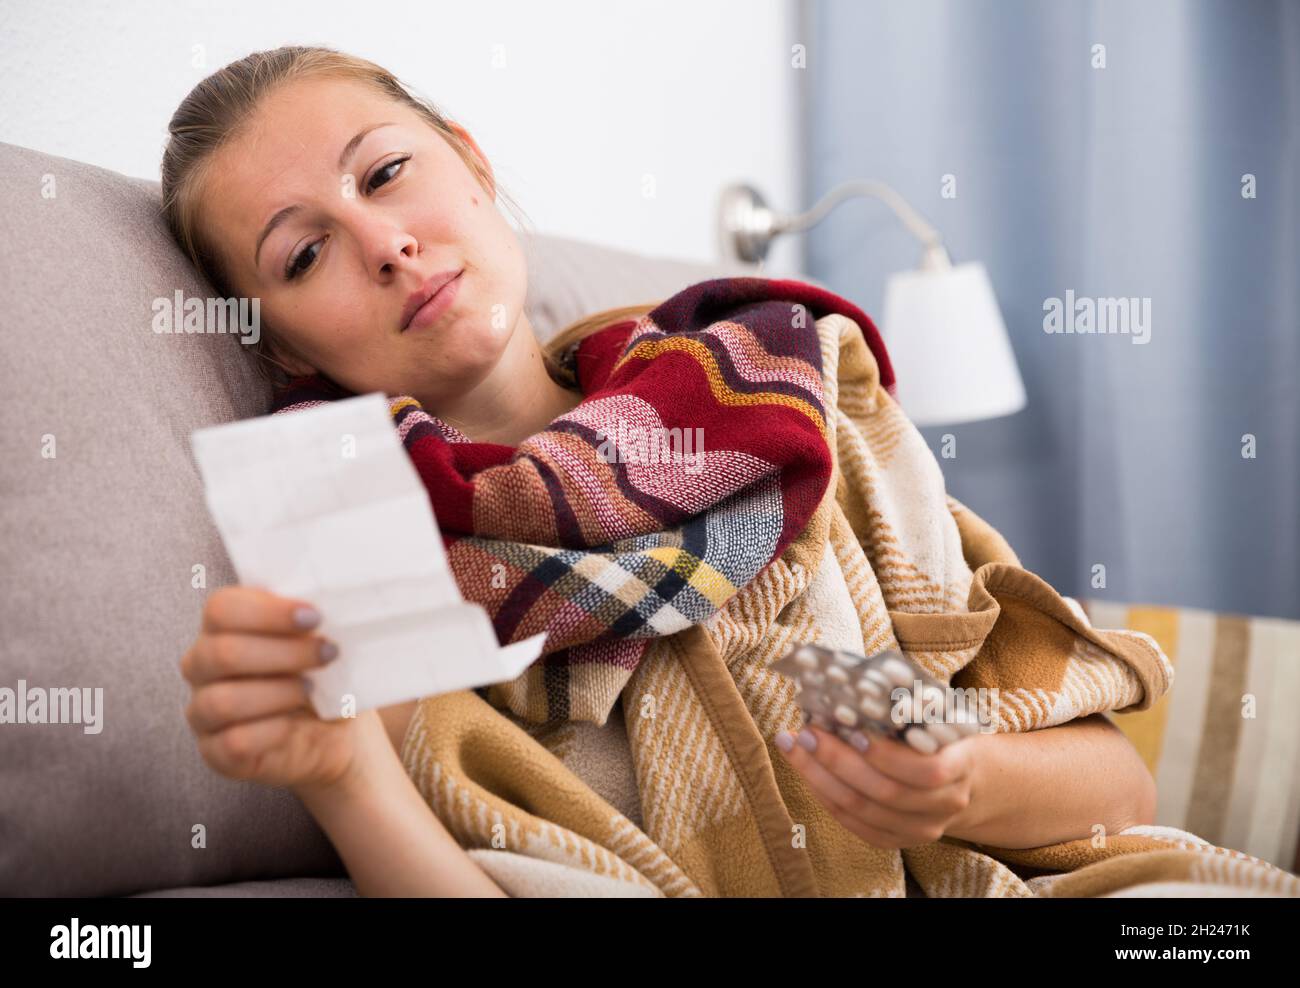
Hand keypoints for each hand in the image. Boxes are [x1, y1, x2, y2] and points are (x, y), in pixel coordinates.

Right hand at [180, 585, 378, 794]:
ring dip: (279, 693)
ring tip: (313, 690)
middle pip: (221, 653)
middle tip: (329, 652)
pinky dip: (272, 731)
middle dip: (284, 652)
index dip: (267, 612)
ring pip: (222, 701)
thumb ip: (313, 616)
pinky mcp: (216, 753)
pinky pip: (233, 742)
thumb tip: (334, 594)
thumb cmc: (324, 675)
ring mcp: (203, 712)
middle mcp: (202, 666)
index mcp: (222, 628)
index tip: (316, 617)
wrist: (337, 732)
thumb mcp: (321, 639)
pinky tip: (295, 724)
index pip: (221, 609)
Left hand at [775, 723, 977, 849]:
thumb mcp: (940, 719)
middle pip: (884, 792)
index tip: (852, 730)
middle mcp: (944, 806)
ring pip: (861, 810)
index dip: (886, 754)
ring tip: (794, 746)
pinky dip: (825, 795)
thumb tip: (852, 690)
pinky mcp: (896, 840)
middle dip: (838, 760)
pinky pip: (853, 824)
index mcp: (960, 768)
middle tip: (807, 733)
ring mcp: (920, 829)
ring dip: (820, 777)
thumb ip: (909, 710)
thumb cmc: (943, 738)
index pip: (925, 771)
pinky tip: (806, 770)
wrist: (966, 782)